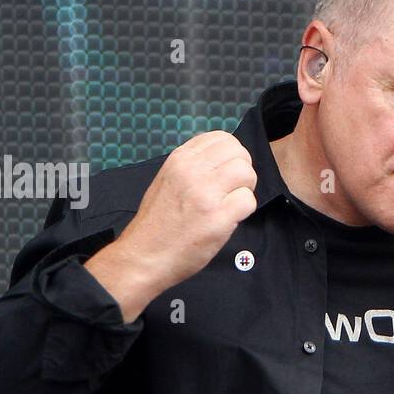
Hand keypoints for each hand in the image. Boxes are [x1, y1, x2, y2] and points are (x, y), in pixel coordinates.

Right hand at [85, 131, 257, 320]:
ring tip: (229, 205)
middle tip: (231, 191)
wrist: (144, 256)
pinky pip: (248, 201)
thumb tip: (222, 159)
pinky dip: (244, 211)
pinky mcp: (217, 218)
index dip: (231, 155)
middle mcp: (193, 171)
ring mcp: (205, 194)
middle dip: (242, 172)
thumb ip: (193, 166)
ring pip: (247, 173)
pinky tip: (228, 220)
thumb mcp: (167, 180)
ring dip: (245, 190)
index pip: (222, 138)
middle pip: (239, 153)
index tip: (225, 173)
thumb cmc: (157, 223)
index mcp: (180, 159)